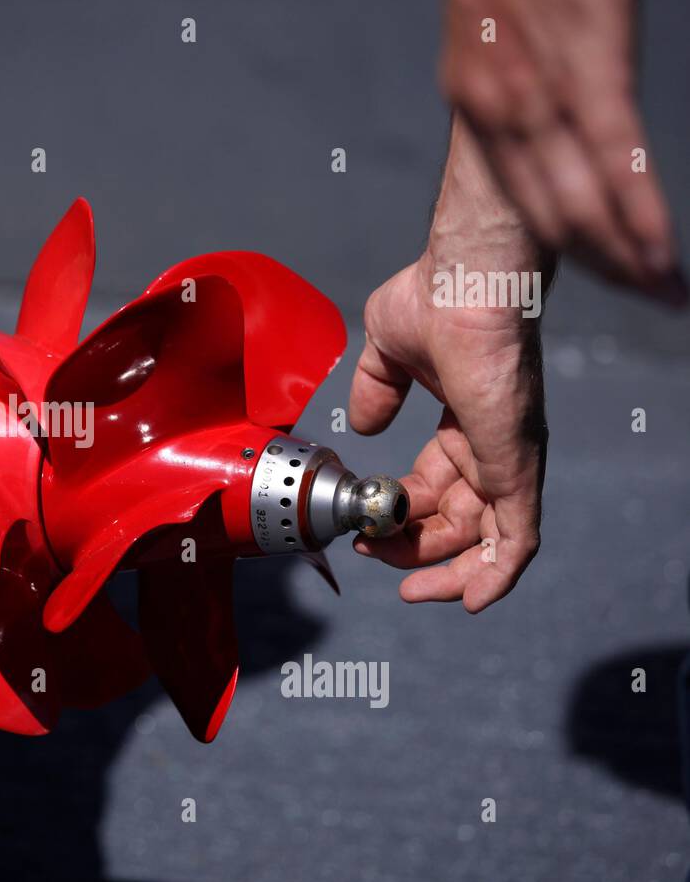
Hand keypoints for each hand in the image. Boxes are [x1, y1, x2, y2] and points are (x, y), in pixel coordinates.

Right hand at [349, 119, 548, 612]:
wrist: (464, 282)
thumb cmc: (431, 299)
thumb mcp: (386, 356)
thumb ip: (375, 393)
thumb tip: (362, 424)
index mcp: (463, 424)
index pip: (435, 489)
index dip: (399, 515)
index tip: (363, 528)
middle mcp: (491, 447)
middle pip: (460, 524)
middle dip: (414, 550)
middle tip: (375, 556)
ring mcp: (508, 460)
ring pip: (489, 541)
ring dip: (449, 574)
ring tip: (408, 587)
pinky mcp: (517, 468)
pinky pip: (519, 539)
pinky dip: (498, 575)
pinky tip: (472, 600)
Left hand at [439, 0, 684, 302]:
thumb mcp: (506, 15)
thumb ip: (532, 61)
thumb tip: (560, 85)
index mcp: (479, 89)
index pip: (521, 191)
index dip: (564, 243)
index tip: (600, 277)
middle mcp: (498, 100)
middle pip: (548, 208)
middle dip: (600, 264)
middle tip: (647, 300)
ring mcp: (537, 82)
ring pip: (577, 195)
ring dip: (622, 254)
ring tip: (660, 291)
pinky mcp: (582, 53)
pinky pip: (609, 149)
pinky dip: (634, 207)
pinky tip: (654, 248)